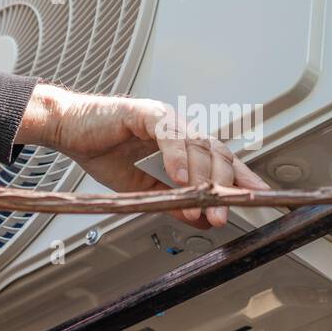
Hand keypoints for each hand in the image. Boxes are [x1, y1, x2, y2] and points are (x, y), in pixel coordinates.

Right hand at [17, 84, 267, 226]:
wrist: (68, 130)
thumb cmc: (103, 151)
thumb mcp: (143, 189)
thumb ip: (172, 200)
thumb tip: (200, 218)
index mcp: (183, 145)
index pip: (221, 160)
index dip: (243, 178)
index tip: (263, 198)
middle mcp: (180, 129)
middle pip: (216, 153)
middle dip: (225, 187)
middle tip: (222, 216)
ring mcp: (165, 118)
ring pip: (197, 145)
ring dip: (202, 179)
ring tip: (203, 206)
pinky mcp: (145, 112)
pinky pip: (169, 135)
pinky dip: (177, 157)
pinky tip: (179, 178)